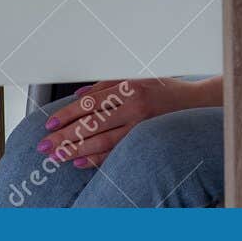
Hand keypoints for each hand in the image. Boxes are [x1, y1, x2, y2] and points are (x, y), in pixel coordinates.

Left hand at [36, 78, 213, 168]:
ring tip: (56, 156)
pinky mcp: (145, 140)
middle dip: (65, 136)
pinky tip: (80, 162)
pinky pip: (116, 152)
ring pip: (101, 141)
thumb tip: (79, 96)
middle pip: (91, 124)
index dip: (67, 114)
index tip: (50, 124)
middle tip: (45, 145)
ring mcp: (140, 126)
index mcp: (127, 88)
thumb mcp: (136, 78)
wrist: (196, 102)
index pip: (89, 103)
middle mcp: (133, 107)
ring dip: (75, 150)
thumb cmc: (164, 88)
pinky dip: (96, 159)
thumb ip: (107, 86)